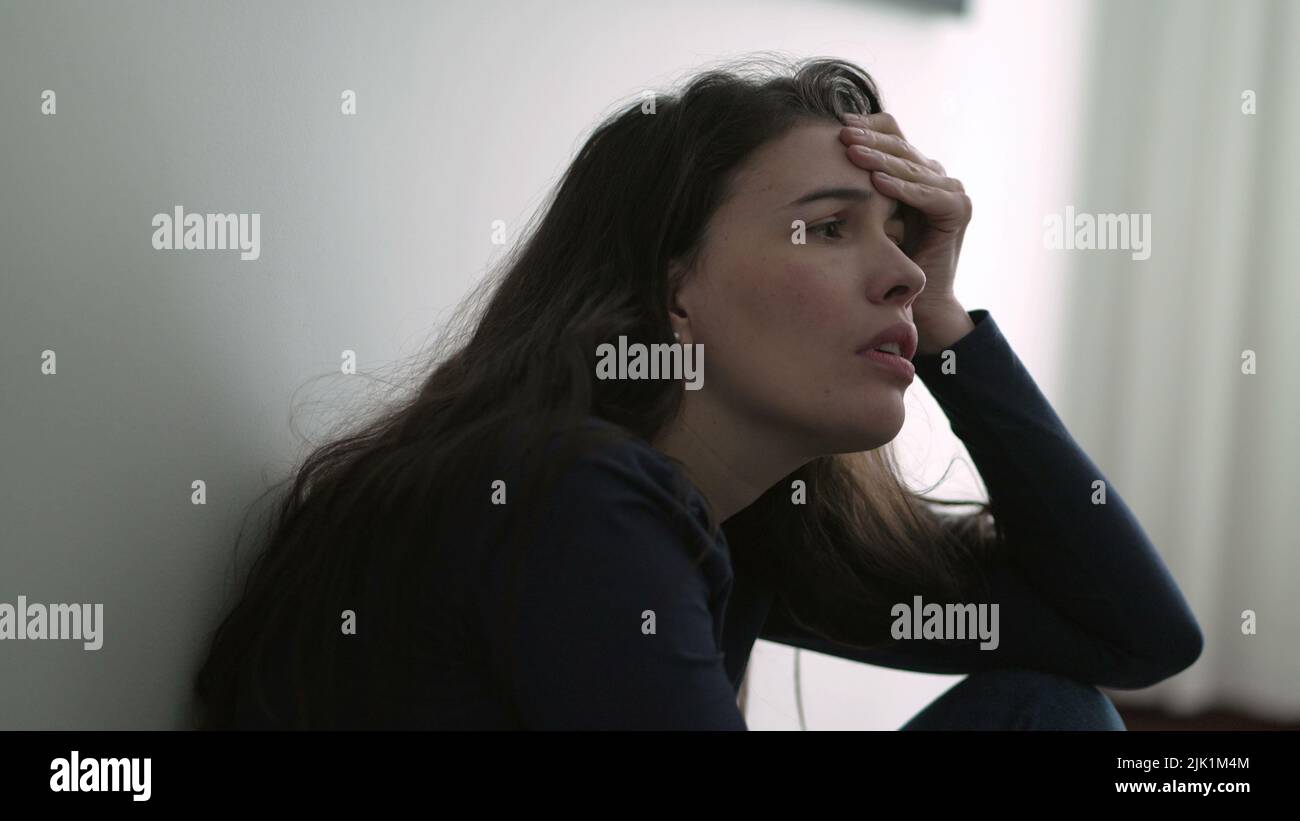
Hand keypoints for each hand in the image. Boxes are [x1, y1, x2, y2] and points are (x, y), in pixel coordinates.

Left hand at [838, 111, 973, 353]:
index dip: (867, 126)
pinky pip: (927, 194)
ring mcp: (950, 190)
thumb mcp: (866, 215)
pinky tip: (878, 182)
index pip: (892, 133)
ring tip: (853, 150)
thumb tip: (814, 161)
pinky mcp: (958, 210)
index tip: (835, 124)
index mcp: (914, 170)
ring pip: (911, 166)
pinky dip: (903, 188)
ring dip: (880, 158)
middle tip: (841, 132)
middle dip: (869, 138)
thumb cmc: (885, 260)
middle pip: (901, 144)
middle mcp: (935, 175)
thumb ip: (855, 187)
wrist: (920, 302)